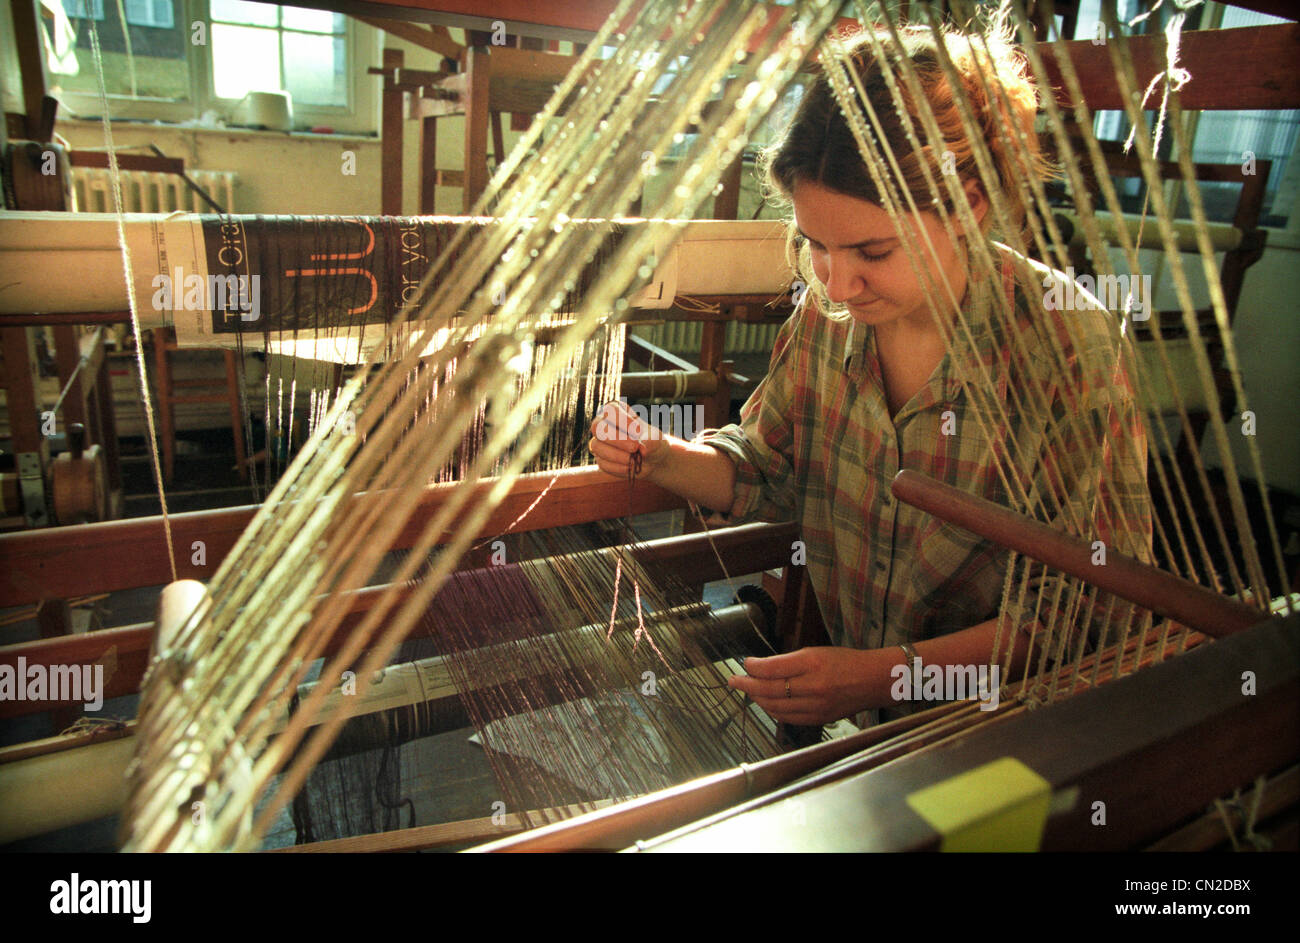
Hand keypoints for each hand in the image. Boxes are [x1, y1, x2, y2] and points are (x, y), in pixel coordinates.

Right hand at [588, 401, 670, 480]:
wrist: (653, 459)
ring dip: (616, 455)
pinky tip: (629, 468)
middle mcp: (604, 424)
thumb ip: (650, 442)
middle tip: (634, 447)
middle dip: (617, 439)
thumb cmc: (652, 442)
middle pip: (597, 427)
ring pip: (597, 446)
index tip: (638, 430)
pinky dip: (616, 467)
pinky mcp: (600, 459)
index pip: (610, 409)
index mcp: (618, 412)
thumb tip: (641, 449)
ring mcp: (600, 442)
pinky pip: (602, 463)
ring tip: (633, 460)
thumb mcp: (655, 439)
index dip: (622, 419)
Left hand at [729, 647, 877, 725]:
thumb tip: (761, 668)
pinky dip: (773, 711)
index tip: (744, 664)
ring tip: (748, 691)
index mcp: (813, 664)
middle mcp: (814, 686)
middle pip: (770, 690)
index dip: (753, 667)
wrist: (873, 681)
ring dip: (757, 699)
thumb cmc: (845, 662)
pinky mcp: (819, 719)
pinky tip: (765, 703)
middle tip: (734, 681)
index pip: (773, 668)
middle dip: (747, 685)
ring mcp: (816, 706)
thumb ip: (788, 662)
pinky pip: (788, 718)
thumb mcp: (816, 652)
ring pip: (776, 706)